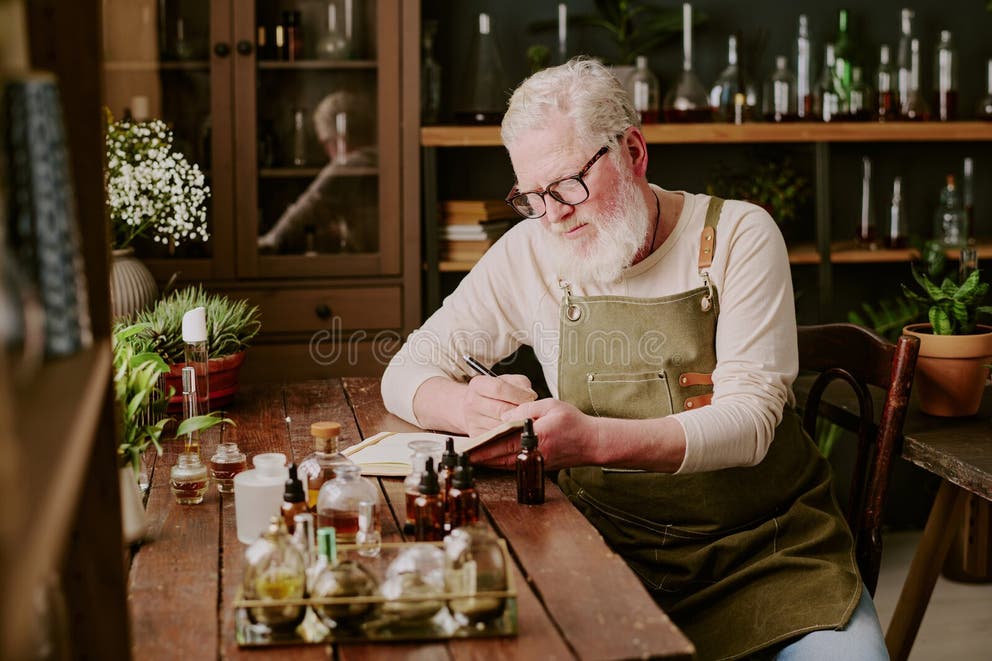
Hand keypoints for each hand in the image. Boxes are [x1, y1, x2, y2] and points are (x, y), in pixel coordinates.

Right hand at [461, 373, 536, 437]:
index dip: (518, 393)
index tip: (531, 397)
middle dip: (520, 412)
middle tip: (531, 412)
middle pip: (501, 410)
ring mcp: (473, 421)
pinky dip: (510, 434)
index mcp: (478, 385)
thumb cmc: (495, 393)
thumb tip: (530, 396)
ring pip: (501, 426)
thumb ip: (520, 384)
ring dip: (517, 425)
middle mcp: (472, 402)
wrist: (475, 407)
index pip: (499, 388)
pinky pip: (498, 438)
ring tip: (525, 420)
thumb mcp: (507, 380)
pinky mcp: (477, 435)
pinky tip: (516, 429)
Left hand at [469, 398, 600, 469]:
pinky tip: (491, 461)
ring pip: (507, 465)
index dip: (485, 446)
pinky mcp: (539, 466)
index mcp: (538, 436)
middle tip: (464, 456)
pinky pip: (515, 467)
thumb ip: (526, 409)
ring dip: (489, 463)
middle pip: (502, 458)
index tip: (469, 448)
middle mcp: (536, 453)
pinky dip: (501, 465)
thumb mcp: (550, 405)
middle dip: (482, 457)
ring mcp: (537, 462)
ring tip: (472, 458)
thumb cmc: (573, 422)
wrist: (592, 442)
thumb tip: (505, 415)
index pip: (505, 443)